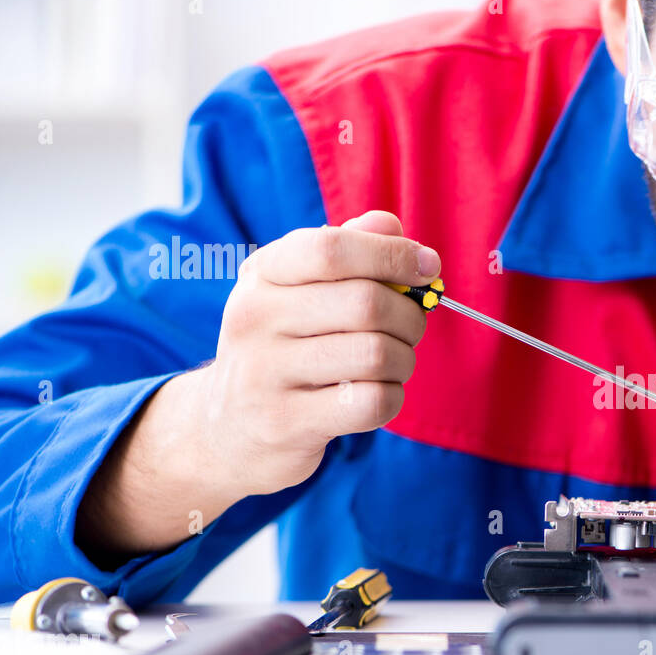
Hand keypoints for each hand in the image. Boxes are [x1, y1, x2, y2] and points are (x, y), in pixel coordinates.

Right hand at [77, 211, 436, 559]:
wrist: (228, 428)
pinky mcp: (285, 423)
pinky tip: (376, 395)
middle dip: (411, 317)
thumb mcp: (298, 290)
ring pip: (376, 354)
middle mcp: (255, 318)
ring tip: (391, 365)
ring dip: (403, 360)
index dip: (392, 254)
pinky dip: (392, 397)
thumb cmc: (283, 347)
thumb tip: (392, 226)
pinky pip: (371, 403)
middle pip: (366, 304)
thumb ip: (346, 250)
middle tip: (411, 328)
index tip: (427, 268)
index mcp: (262, 275)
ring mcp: (265, 373)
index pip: (332, 248)